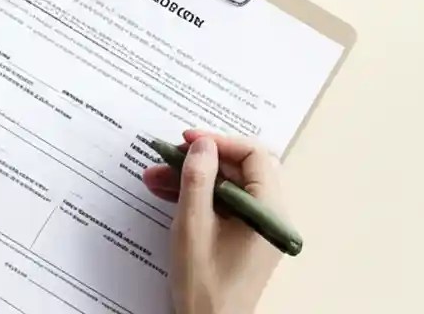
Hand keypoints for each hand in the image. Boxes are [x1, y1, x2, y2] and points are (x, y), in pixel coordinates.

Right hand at [141, 130, 285, 313]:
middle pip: (241, 169)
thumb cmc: (204, 284)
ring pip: (227, 186)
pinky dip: (196, 196)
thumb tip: (203, 144)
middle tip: (168, 155)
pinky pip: (222, 205)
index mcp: (269, 211)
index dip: (220, 142)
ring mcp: (256, 227)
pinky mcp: (242, 237)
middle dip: (201, 159)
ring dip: (191, 178)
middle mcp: (269, 216)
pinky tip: (165, 193)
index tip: (187, 140)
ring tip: (153, 177)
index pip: (254, 157)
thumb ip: (198, 179)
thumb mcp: (193, 225)